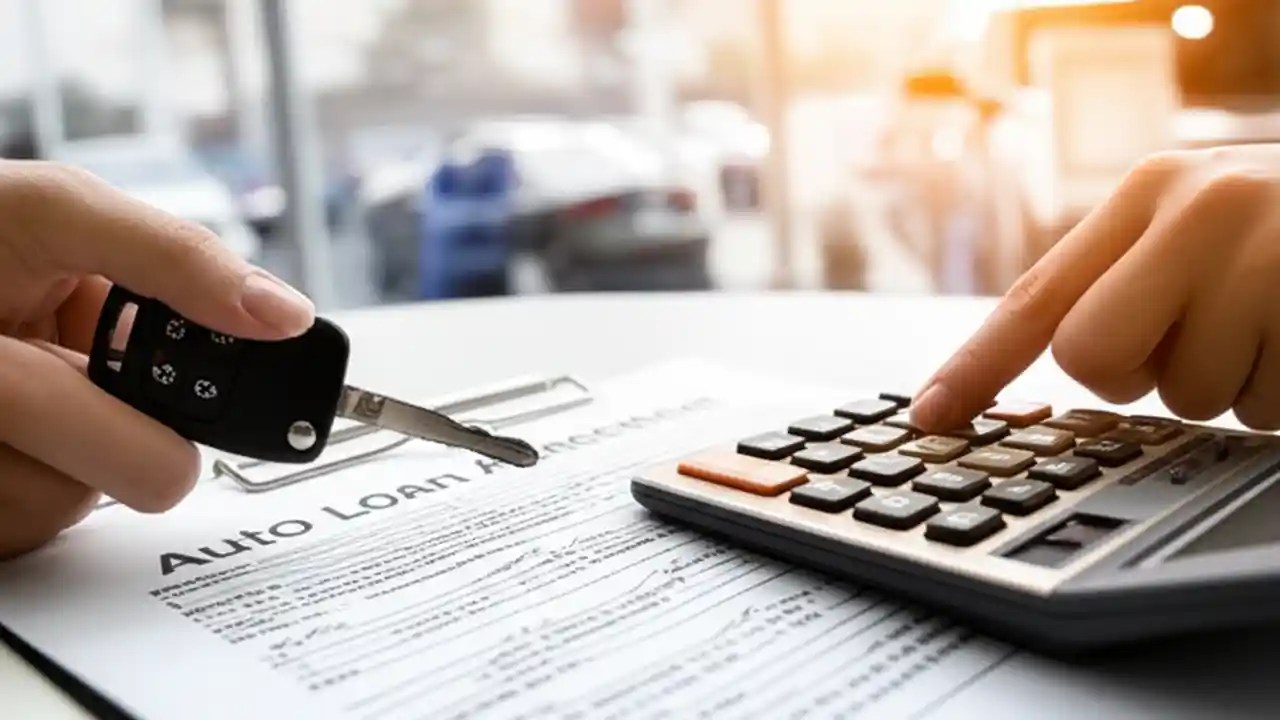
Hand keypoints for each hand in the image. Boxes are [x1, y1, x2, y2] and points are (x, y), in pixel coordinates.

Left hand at [0, 160, 313, 558]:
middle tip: (13, 364)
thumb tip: (283, 312)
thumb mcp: (57, 212)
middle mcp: (100, 400)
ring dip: (10, 441)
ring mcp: (46, 461)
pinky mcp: (4, 509)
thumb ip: (178, 259)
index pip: (227, 382)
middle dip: (74, 410)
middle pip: (157, 460)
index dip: (220, 393)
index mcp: (135, 325)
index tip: (183, 381)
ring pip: (79, 499)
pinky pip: (21, 524)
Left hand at [911, 145, 1279, 432]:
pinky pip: (1257, 409)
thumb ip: (1130, 272)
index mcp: (1151, 191)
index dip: (976, 364)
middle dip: (1132, 375)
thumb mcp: (1210, 220)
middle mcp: (1193, 213)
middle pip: (1088, 357)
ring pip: (1182, 397)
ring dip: (1225, 385)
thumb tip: (1070, 356)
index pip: (1036, 295)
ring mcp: (1255, 259)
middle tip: (1200, 336)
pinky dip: (1276, 396)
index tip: (928, 414)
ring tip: (1273, 322)